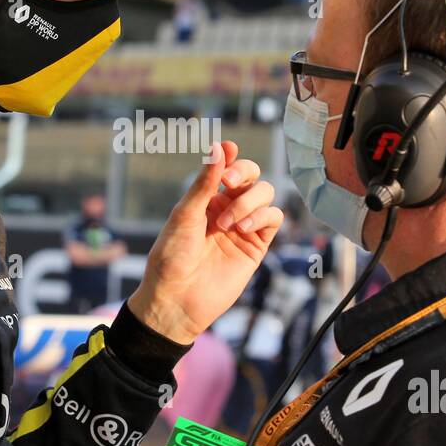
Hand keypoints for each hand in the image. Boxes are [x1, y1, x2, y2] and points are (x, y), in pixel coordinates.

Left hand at [128, 141, 281, 344]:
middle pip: (251, 176)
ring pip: (265, 194)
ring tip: (227, 223)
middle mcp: (226, 208)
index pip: (226, 167)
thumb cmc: (171, 256)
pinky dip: (263, 215)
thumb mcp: (184, 214)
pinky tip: (243, 227)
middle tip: (229, 182)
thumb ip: (205, 182)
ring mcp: (243, 226)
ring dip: (248, 201)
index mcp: (205, 199)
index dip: (231, 155)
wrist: (177, 298)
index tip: (229, 148)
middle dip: (244, 172)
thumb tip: (220, 147)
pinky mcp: (256, 246)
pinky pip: (273, 218)